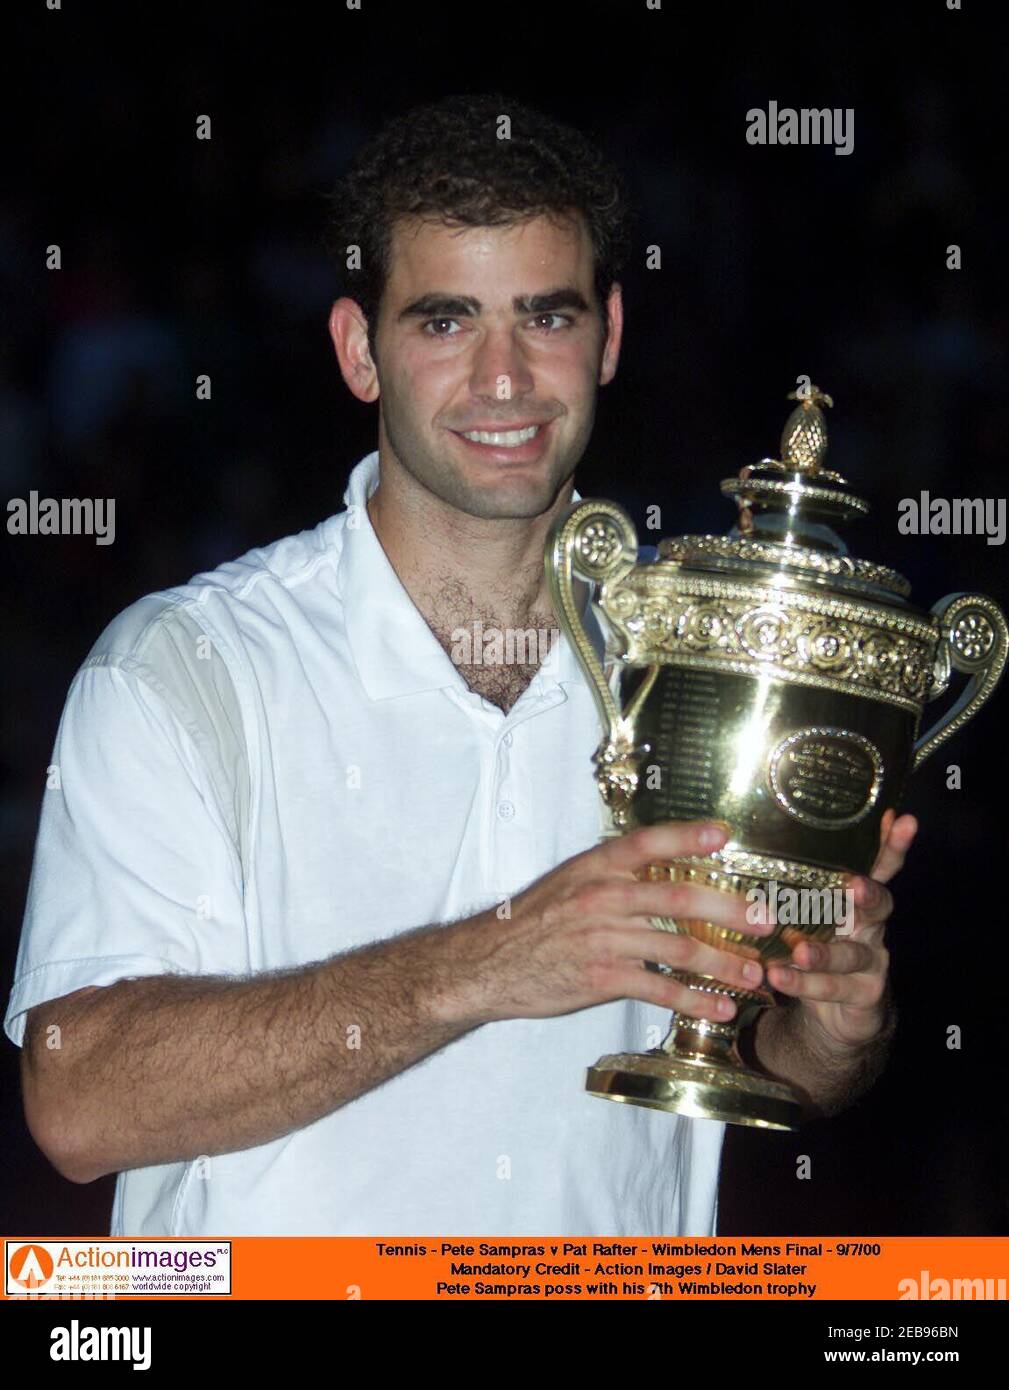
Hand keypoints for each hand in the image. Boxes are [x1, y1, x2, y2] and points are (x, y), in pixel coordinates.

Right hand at [453, 820, 774, 1025]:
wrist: (487, 964)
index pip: (647, 843)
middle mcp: (602, 897)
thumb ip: (610, 877)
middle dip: (729, 909)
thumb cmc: (531, 923)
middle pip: (678, 898)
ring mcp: (603, 939)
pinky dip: (695, 1000)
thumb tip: (661, 872)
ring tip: (754, 974)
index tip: (724, 835)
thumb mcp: (567, 883)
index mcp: (594, 868)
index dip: (687, 836)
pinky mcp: (601, 978)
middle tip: (764, 920)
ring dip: (724, 963)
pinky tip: (719, 1008)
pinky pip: (660, 987)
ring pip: (678, 948)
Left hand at [764, 809, 918, 1048]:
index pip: (881, 867)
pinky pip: (834, 988)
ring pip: (851, 955)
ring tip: (799, 951)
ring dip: (824, 953)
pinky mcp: (864, 995)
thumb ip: (795, 887)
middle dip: (868, 895)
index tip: (901, 819)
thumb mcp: (808, 913)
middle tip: (853, 886)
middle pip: (879, 906)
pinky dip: (804, 983)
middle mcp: (872, 927)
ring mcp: (872, 963)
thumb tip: (757, 838)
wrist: (834, 1015)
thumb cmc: (816, 946)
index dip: (893, 845)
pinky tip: (778, 976)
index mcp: (858, 900)